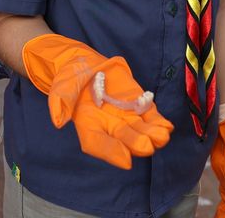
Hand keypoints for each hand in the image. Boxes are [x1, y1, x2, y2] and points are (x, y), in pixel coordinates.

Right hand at [23, 34, 172, 168]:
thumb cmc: (70, 78)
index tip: (126, 160)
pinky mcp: (137, 105)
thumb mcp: (60, 88)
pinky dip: (158, 122)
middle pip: (124, 140)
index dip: (112, 153)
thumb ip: (60, 103)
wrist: (84, 64)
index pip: (99, 144)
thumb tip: (58, 121)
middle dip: (136, 143)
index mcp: (88, 126)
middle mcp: (108, 126)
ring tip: (162, 136)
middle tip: (148, 146)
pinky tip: (167, 126)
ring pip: (140, 130)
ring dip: (152, 135)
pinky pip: (150, 116)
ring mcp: (125, 116)